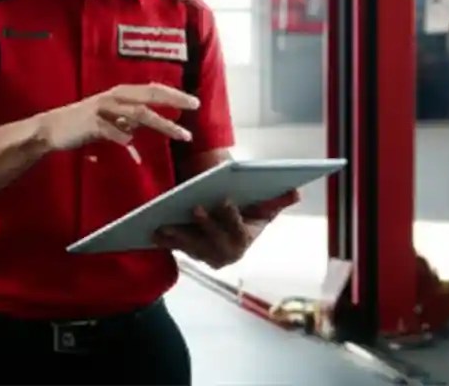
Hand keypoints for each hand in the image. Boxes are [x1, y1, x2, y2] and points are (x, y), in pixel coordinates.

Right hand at [35, 83, 198, 151]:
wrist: (51, 129)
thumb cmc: (82, 124)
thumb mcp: (110, 118)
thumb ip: (128, 119)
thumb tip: (147, 125)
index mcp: (119, 93)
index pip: (152, 90)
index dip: (173, 93)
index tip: (193, 101)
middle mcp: (114, 97)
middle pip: (149, 96)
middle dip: (174, 100)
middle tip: (195, 105)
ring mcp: (103, 109)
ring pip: (138, 114)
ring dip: (162, 123)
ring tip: (181, 134)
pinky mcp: (92, 124)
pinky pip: (113, 131)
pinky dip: (125, 138)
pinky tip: (133, 148)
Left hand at [153, 190, 299, 268]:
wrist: (228, 220)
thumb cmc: (246, 209)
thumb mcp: (262, 205)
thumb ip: (278, 200)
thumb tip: (296, 192)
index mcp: (245, 240)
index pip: (239, 231)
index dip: (232, 218)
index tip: (226, 200)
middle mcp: (226, 254)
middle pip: (214, 242)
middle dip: (205, 226)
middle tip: (195, 208)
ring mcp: (206, 255)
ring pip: (191, 247)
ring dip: (178, 236)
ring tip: (164, 224)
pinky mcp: (189, 252)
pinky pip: (176, 247)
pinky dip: (165, 241)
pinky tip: (152, 231)